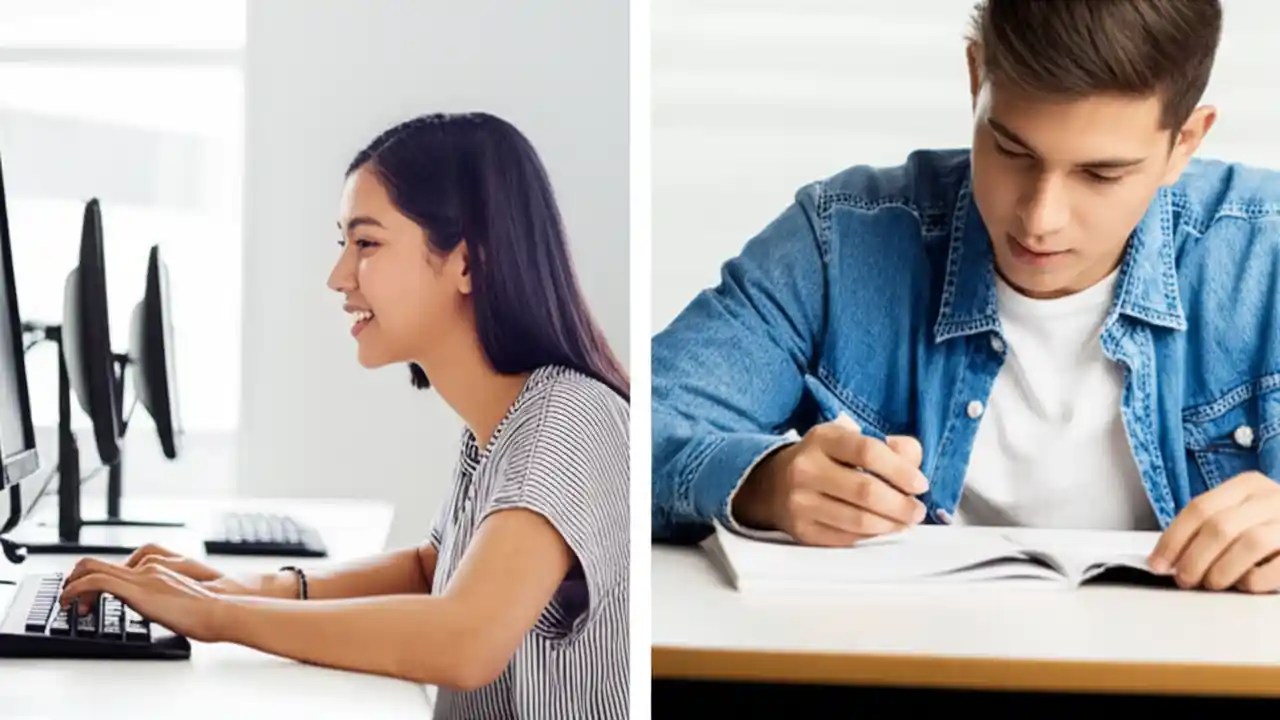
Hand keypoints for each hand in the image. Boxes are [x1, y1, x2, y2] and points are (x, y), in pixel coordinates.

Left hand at [57, 556, 230, 641]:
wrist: (222, 609)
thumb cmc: (211, 609)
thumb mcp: (185, 600)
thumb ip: (168, 599)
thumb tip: (162, 610)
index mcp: (158, 569)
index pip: (118, 566)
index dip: (97, 579)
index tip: (91, 598)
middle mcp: (147, 567)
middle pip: (98, 562)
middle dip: (76, 579)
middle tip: (70, 597)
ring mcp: (142, 576)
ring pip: (91, 568)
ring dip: (72, 586)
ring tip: (68, 604)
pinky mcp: (137, 589)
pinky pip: (96, 582)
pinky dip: (76, 590)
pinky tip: (72, 605)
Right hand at [732, 413, 928, 545]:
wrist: (772, 484)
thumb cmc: (823, 460)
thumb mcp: (850, 440)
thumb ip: (890, 447)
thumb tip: (913, 462)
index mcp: (822, 439)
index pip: (868, 451)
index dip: (900, 470)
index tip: (920, 484)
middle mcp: (806, 468)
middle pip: (865, 491)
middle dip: (901, 504)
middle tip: (917, 510)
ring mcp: (800, 502)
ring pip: (858, 520)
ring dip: (890, 524)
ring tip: (904, 521)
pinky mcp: (801, 530)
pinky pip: (846, 538)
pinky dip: (871, 536)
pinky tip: (881, 528)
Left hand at [1148, 471, 1279, 592]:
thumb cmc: (1272, 527)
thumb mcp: (1243, 514)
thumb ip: (1211, 527)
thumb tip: (1167, 558)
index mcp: (1248, 485)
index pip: (1199, 508)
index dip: (1173, 539)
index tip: (1157, 564)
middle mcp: (1273, 498)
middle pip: (1219, 527)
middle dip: (1193, 558)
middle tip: (1183, 579)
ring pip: (1248, 544)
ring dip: (1220, 571)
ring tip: (1211, 584)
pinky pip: (1274, 568)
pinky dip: (1252, 580)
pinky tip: (1244, 585)